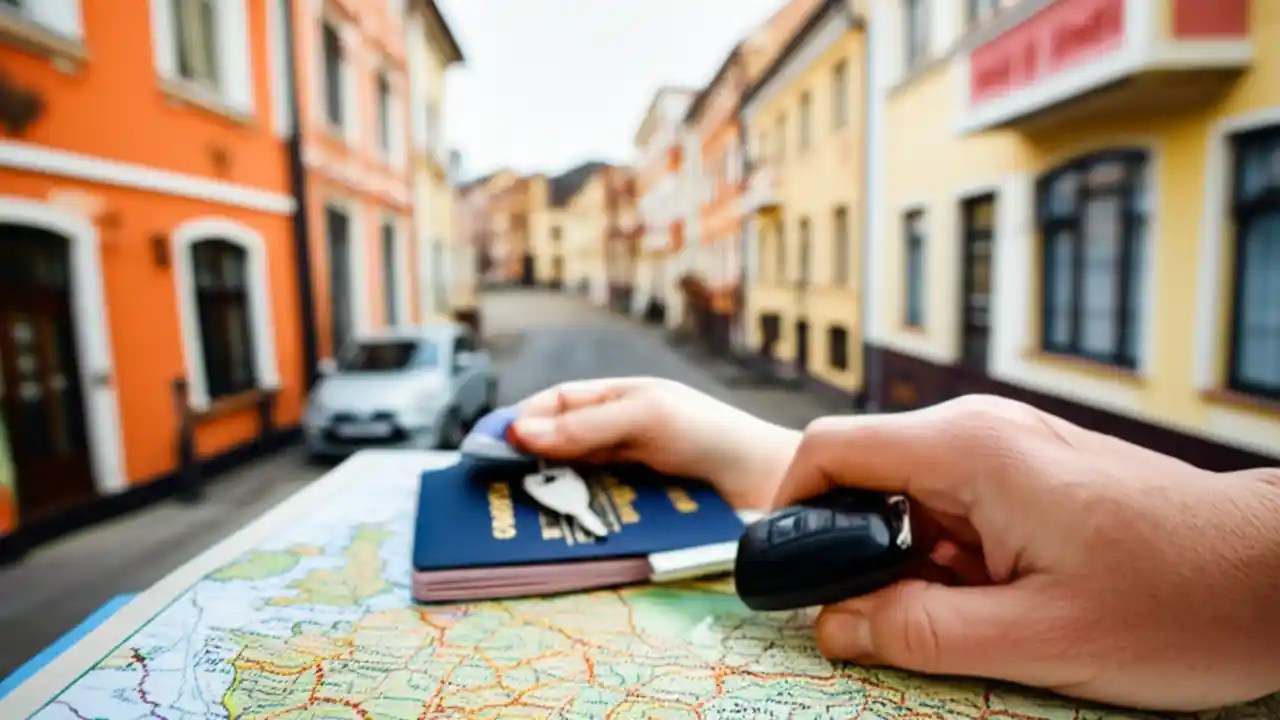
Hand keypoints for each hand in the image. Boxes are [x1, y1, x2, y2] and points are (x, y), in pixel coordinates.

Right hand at [508, 377, 798, 509]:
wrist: (770, 485)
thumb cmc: (712, 434)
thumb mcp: (644, 416)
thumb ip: (584, 425)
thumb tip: (518, 432)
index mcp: (616, 401)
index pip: (553, 405)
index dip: (518, 422)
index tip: (483, 445)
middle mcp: (616, 438)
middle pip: (554, 450)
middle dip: (522, 467)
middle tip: (487, 491)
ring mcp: (626, 478)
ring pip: (570, 488)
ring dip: (546, 501)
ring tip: (515, 519)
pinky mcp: (637, 515)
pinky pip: (595, 519)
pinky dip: (574, 526)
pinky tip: (557, 537)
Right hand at [774, 394, 1279, 711]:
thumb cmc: (1182, 600)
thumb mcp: (1038, 639)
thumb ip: (920, 633)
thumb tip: (835, 627)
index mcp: (971, 451)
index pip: (829, 449)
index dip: (789, 510)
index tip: (786, 576)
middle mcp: (981, 433)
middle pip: (866, 478)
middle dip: (858, 556)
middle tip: (883, 627)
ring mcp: (1008, 450)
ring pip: (911, 503)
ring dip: (912, 568)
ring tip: (971, 625)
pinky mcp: (1029, 475)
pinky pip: (955, 514)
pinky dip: (952, 564)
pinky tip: (998, 607)